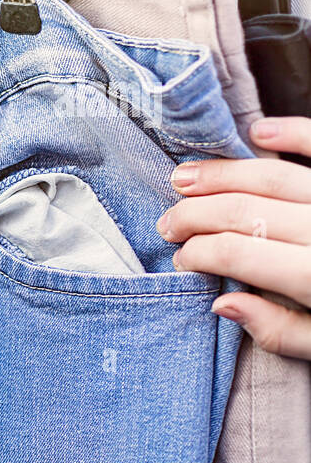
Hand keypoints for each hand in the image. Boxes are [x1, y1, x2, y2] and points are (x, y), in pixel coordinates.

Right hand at [158, 116, 310, 359]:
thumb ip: (284, 332)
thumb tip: (222, 302)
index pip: (237, 253)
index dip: (198, 252)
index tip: (180, 258)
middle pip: (246, 211)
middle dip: (196, 214)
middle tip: (167, 222)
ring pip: (274, 176)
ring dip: (224, 174)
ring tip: (186, 177)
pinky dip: (294, 133)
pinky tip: (259, 131)